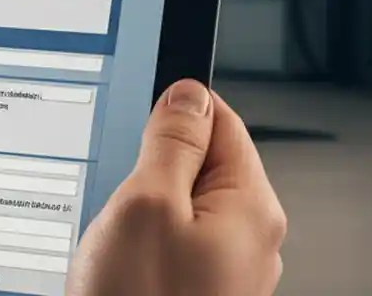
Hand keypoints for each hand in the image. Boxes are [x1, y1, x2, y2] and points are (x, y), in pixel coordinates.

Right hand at [66, 80, 285, 295]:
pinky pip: (171, 246)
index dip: (171, 117)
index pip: (222, 121)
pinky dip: (143, 250)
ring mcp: (228, 270)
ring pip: (179, 210)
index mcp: (251, 208)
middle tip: (124, 207)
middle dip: (150, 175)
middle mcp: (252, 240)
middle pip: (198, 167)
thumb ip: (170, 143)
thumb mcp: (145, 205)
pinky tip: (121, 270)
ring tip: (119, 248)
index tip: (138, 133)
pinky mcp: (201, 289)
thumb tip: (189, 95)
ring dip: (143, 217)